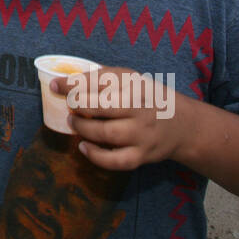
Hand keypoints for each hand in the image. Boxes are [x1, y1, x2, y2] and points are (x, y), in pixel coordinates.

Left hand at [50, 65, 193, 170]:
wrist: (183, 125)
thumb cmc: (148, 99)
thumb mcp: (133, 80)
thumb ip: (105, 78)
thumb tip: (68, 79)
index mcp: (138, 86)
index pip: (103, 80)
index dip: (75, 83)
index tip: (55, 85)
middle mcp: (141, 109)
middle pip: (105, 106)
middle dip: (79, 104)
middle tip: (68, 105)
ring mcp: (142, 134)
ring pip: (108, 133)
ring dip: (83, 128)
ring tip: (73, 123)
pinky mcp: (143, 156)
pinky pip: (116, 160)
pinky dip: (96, 156)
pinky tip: (84, 147)